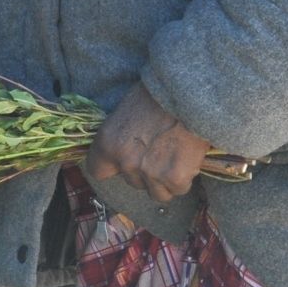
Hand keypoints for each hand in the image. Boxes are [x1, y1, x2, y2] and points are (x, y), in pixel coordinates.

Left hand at [85, 82, 213, 203]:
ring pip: (157, 193)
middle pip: (133, 182)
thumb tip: (121, 154)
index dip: (112, 167)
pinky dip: (184, 177)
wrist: (189, 93)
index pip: (98, 171)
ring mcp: (150, 173)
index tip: (123, 162)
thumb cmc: (157, 96)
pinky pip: (178, 189)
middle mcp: (126, 162)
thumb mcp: (124, 113)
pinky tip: (187, 157)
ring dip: (165, 180)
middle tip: (158, 151)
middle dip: (145, 172)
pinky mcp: (175, 178)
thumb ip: (119, 139)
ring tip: (174, 156)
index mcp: (107, 143)